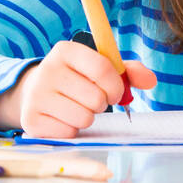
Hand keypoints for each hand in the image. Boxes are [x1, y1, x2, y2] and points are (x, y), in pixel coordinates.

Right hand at [10, 39, 157, 138]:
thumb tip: (151, 81)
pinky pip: (69, 132)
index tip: (115, 93)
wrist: (35, 92)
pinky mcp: (30, 119)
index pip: (102, 68)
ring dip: (88, 118)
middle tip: (92, 101)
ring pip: (84, 117)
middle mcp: (47, 69)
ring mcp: (36, 95)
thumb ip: (128, 72)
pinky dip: (73, 129)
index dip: (116, 86)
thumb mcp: (99, 68)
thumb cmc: (76, 79)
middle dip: (102, 104)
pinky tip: (64, 118)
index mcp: (66, 50)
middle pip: (96, 98)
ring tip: (77, 108)